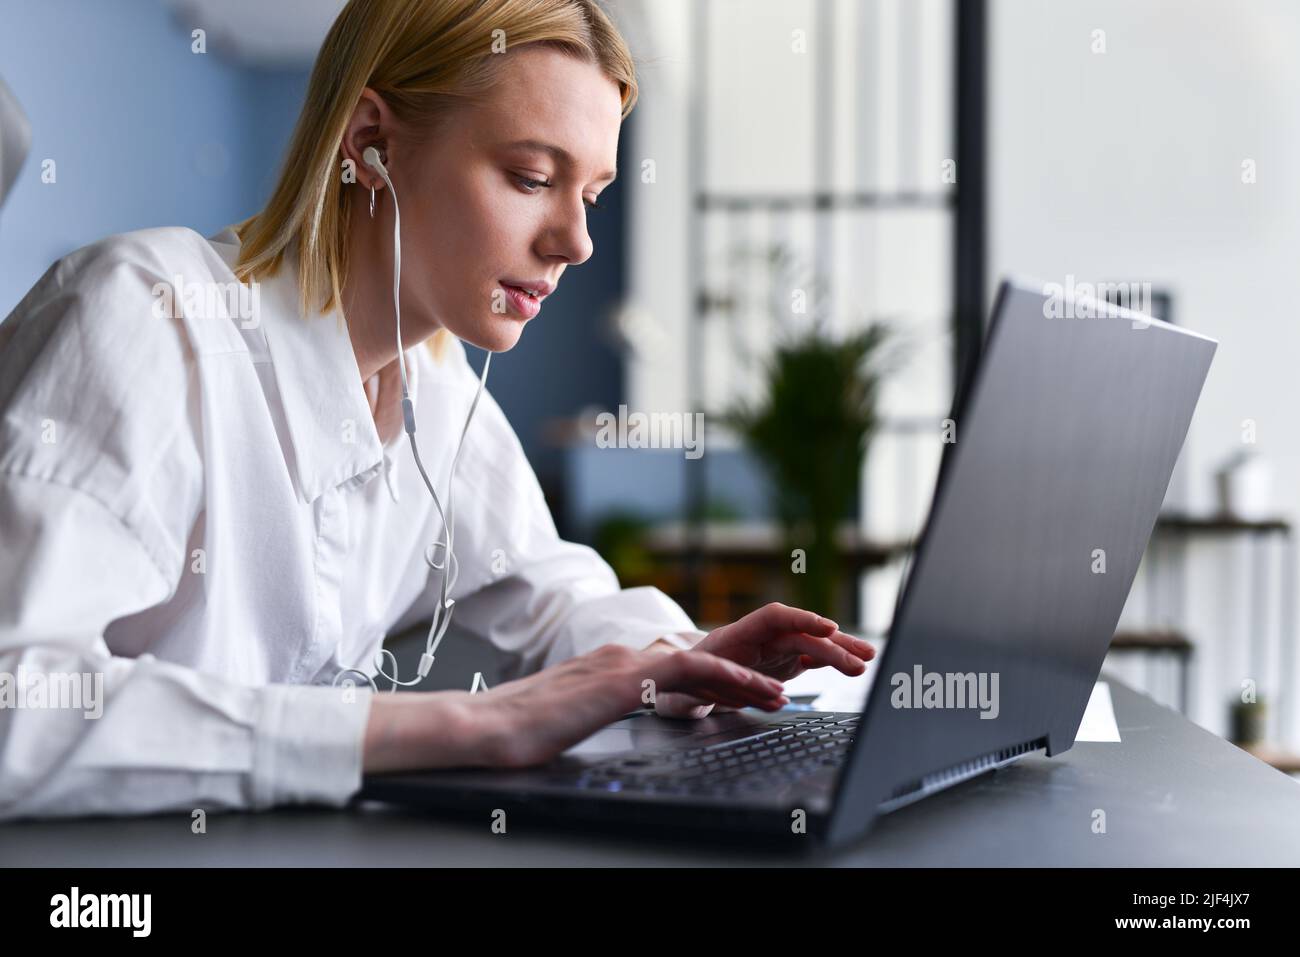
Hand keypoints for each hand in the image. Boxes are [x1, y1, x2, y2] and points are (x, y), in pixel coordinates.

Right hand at [453, 643, 789, 767]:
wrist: (483, 726)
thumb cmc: (515, 732)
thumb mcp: (569, 722)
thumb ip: (595, 714)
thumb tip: (602, 729)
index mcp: (606, 668)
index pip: (672, 669)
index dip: (712, 681)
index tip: (740, 696)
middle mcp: (619, 657)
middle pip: (694, 662)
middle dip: (737, 677)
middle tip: (773, 692)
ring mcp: (623, 663)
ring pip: (702, 661)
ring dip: (745, 677)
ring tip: (779, 694)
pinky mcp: (625, 677)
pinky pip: (692, 671)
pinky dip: (729, 676)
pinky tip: (755, 690)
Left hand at [653, 602, 875, 718]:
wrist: (686, 680)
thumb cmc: (685, 681)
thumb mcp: (683, 688)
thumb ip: (698, 693)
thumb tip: (708, 700)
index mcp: (735, 636)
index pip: (772, 617)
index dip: (801, 619)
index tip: (826, 628)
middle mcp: (760, 637)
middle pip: (800, 634)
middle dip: (831, 646)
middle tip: (860, 660)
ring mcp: (775, 647)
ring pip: (812, 643)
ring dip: (841, 650)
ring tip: (868, 658)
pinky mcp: (785, 660)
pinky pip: (813, 656)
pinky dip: (834, 660)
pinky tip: (855, 663)